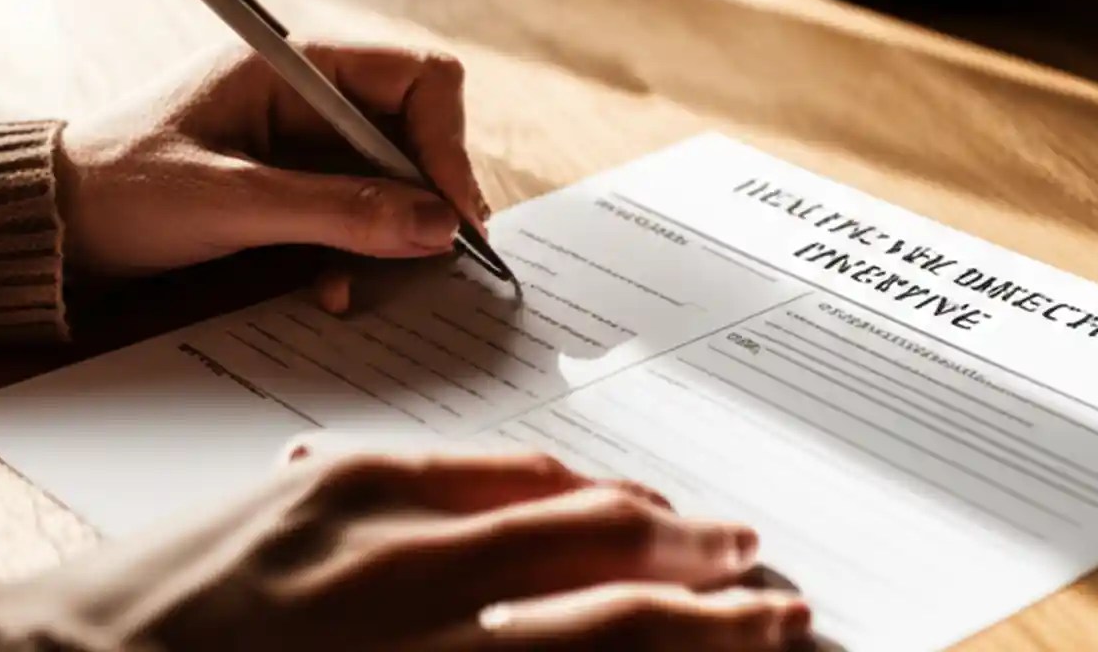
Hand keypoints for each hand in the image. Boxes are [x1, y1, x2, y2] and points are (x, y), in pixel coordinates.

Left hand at [0, 442, 811, 650]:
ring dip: (628, 509)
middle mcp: (395, 584)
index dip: (703, 631)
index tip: (768, 625)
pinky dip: (541, 476)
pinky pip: (466, 461)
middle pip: (588, 555)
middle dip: (691, 562)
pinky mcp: (329, 469)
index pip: (598, 635)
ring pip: (538, 496)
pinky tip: (581, 486)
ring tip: (688, 522)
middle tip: (758, 567)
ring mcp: (360, 511)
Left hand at [54, 42, 487, 312]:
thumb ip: (338, 211)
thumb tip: (439, 227)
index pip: (420, 77)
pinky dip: (359, 254)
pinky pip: (361, 216)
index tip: (453, 213)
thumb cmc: (123, 188)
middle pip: (417, 134)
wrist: (57, 227)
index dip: (448, 143)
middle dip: (428, 199)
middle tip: (437, 255)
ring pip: (396, 184)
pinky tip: (330, 286)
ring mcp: (308, 144)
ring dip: (392, 236)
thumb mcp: (232, 202)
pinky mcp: (299, 188)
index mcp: (299, 66)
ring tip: (364, 280)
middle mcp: (315, 98)